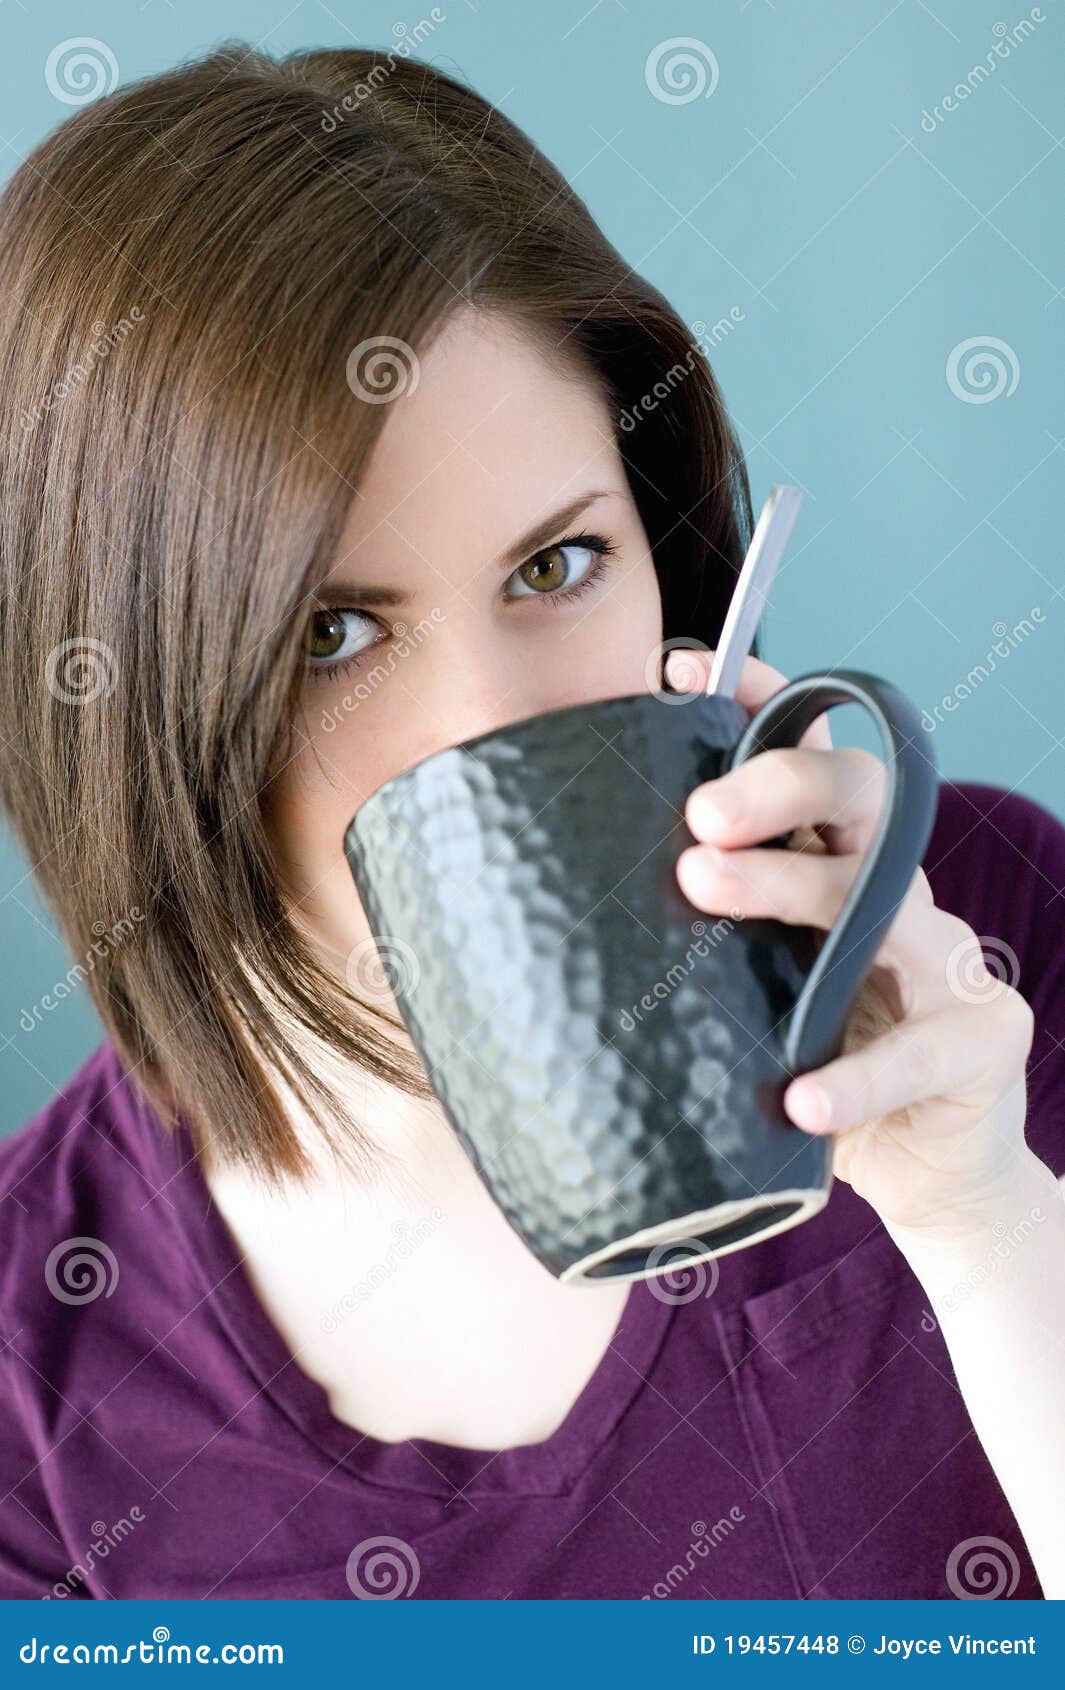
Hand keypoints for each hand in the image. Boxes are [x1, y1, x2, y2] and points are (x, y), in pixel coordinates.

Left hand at [668, 649, 1038, 1243]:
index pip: (808, 756)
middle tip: (697, 814)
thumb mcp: (743, 985)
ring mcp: (947, 960)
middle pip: (856, 797)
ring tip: (704, 890)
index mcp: (833, 863)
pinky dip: (856, 1075)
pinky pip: (916, 1053)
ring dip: (794, 887)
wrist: (920, 1165)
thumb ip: (692, 937)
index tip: (680, 675)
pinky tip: (801, 1094)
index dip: (761, 702)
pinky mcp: (980, 1040)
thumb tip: (552, 901)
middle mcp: (894, 890)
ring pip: (883, 900)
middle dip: (776, 784)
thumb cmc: (809, 1059)